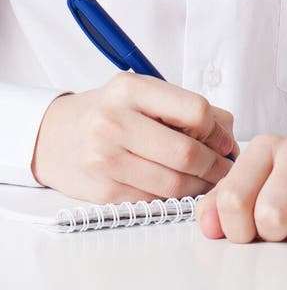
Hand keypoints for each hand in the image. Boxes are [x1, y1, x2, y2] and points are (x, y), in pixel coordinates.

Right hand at [31, 71, 239, 202]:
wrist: (55, 136)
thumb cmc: (110, 111)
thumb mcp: (144, 93)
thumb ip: (187, 108)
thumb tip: (228, 136)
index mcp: (132, 89)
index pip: (194, 110)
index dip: (217, 131)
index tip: (224, 141)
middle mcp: (115, 121)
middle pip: (186, 152)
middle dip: (214, 165)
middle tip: (225, 169)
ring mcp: (106, 158)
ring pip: (173, 183)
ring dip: (200, 186)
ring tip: (208, 180)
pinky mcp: (103, 191)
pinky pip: (154, 200)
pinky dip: (175, 197)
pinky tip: (180, 188)